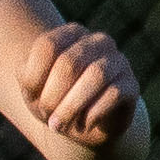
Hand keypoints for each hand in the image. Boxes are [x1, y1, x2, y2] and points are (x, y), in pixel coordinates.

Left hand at [18, 22, 140, 155]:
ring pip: (96, 75)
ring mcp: (118, 61)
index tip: (31, 97)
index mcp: (72, 34)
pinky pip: (114, 93)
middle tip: (46, 117)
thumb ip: (28, 77)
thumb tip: (35, 78)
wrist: (83, 124)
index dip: (35, 77)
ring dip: (71, 106)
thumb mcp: (33, 89)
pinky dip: (93, 113)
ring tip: (58, 125)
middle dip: (52, 96)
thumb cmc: (54, 99)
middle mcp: (99, 41)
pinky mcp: (131, 85)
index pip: (48, 46)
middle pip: (69, 62)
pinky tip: (84, 124)